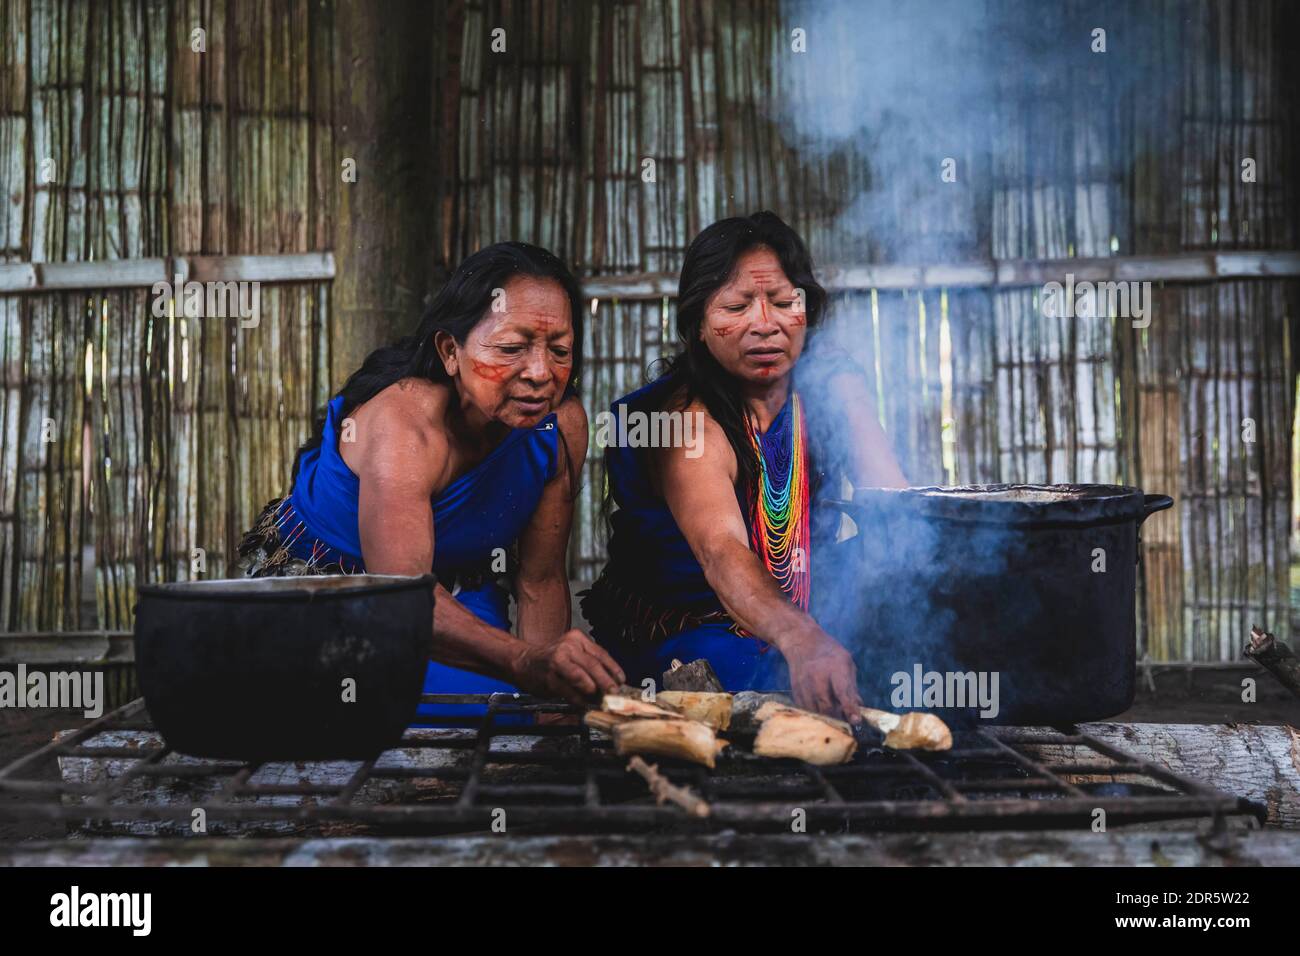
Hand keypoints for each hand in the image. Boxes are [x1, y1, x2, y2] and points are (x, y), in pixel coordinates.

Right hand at [510, 628, 624, 704]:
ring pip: (581, 677)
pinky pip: (569, 691)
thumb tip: (610, 681)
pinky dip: (579, 700)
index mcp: (577, 639)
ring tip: (601, 699)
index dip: (613, 669)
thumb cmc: (550, 660)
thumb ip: (588, 663)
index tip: (621, 680)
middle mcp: (568, 647)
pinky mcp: (550, 677)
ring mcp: (557, 661)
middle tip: (614, 692)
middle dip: (606, 682)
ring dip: (593, 691)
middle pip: (593, 665)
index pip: (601, 653)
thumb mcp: (571, 653)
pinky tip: (585, 704)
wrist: (523, 661)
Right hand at [779, 628, 861, 722]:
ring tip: (835, 715)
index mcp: (834, 668)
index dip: (850, 708)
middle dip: (838, 718)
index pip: (842, 692)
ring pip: (815, 712)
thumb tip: (858, 709)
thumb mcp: (847, 664)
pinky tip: (821, 709)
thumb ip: (852, 688)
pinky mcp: (796, 691)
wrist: (803, 643)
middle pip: (827, 706)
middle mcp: (817, 677)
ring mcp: (804, 684)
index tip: (856, 721)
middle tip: (846, 720)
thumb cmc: (830, 654)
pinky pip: (807, 710)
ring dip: (827, 718)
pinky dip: (816, 714)